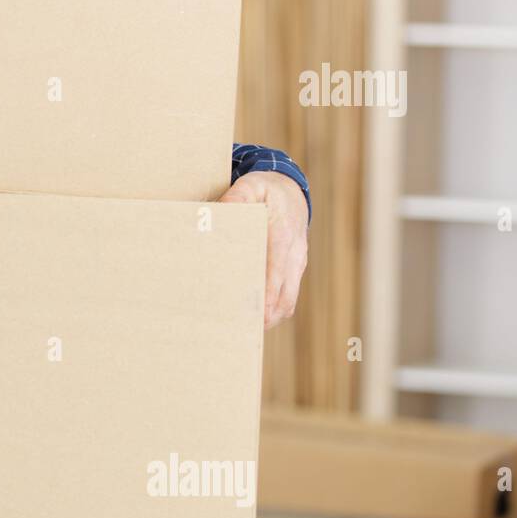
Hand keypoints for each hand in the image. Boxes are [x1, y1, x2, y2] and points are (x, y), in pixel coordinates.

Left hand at [217, 171, 307, 329]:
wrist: (292, 191)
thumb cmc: (266, 189)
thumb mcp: (251, 185)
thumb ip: (236, 197)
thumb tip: (220, 211)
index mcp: (283, 234)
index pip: (276, 271)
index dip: (267, 295)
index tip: (256, 314)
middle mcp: (294, 254)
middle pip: (284, 295)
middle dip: (266, 316)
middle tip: (241, 331)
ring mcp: (297, 264)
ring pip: (288, 301)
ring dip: (270, 317)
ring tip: (244, 332)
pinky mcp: (295, 270)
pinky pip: (288, 297)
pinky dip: (274, 311)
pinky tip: (254, 320)